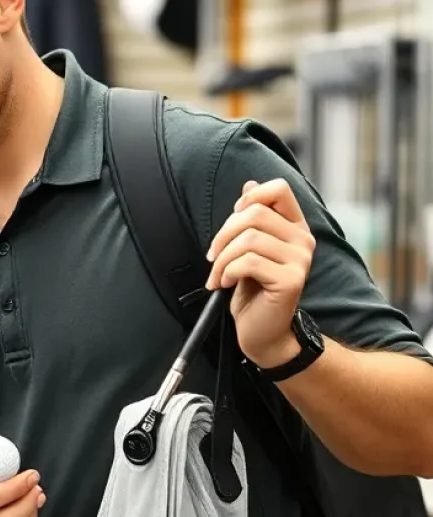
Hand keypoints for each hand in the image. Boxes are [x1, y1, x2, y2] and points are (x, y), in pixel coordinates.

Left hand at [205, 178, 315, 368]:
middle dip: (223, 234)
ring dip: (221, 258)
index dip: (249, 197)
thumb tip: (249, 184)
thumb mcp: (248, 250)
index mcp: (294, 227)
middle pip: (254, 213)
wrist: (263, 332)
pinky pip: (248, 262)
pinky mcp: (291, 279)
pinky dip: (227, 272)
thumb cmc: (253, 290)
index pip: (279, 189)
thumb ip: (251, 220)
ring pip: (248, 238)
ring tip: (217, 275)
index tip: (232, 220)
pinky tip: (225, 284)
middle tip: (213, 257)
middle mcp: (303, 239)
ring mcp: (301, 259)